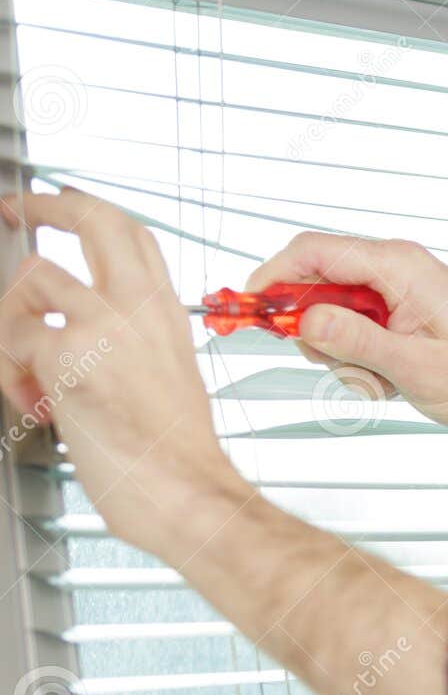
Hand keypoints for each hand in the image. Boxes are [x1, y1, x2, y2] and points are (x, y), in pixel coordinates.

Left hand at [0, 188, 248, 558]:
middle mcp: (139, 310)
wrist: (184, 490)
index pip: (132, 236)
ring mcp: (104, 327)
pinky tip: (40, 406)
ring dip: (12, 321)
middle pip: (92, 219)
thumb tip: (75, 339)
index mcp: (166, 316)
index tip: (63, 205)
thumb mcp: (167, 380)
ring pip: (32, 278)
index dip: (90, 212)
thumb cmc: (177, 455)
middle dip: (42, 206)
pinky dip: (13, 373)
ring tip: (27, 371)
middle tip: (14, 209)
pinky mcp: (69, 356)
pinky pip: (13, 340)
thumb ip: (129, 346)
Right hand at [245, 232, 447, 431]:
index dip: (271, 278)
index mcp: (399, 266)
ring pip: (331, 316)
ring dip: (343, 356)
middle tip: (343, 370)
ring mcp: (395, 291)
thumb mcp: (418, 368)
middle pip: (315, 285)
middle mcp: (394, 269)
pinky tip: (394, 382)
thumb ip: (358, 342)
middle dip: (315, 334)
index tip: (248, 314)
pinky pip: (353, 332)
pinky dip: (361, 363)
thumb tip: (304, 320)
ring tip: (385, 383)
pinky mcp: (397, 313)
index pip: (313, 252)